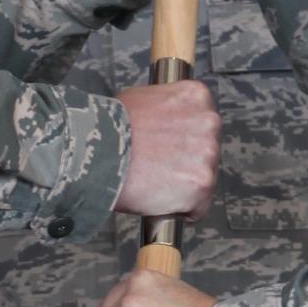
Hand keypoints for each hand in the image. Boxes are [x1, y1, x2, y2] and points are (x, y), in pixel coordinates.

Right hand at [113, 80, 219, 217]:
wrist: (99, 151)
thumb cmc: (111, 127)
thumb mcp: (143, 99)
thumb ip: (167, 111)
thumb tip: (165, 123)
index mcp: (196, 97)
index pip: (202, 124)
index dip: (183, 141)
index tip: (168, 148)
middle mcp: (208, 122)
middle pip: (206, 151)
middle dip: (186, 162)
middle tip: (158, 167)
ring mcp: (208, 154)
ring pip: (203, 179)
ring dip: (183, 185)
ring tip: (155, 182)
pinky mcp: (202, 183)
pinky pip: (198, 206)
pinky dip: (182, 208)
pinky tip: (160, 198)